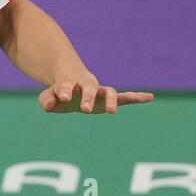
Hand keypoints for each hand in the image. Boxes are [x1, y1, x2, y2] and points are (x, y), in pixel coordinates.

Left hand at [39, 76, 154, 113]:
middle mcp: (87, 86)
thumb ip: (47, 99)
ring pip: (109, 92)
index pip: (67, 86)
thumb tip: (46, 107)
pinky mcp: (110, 99)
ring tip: (112, 112)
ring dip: (112, 100)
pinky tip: (150, 97)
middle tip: (85, 109)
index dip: (65, 91)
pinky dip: (136, 97)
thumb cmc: (60, 93)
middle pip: (89, 89)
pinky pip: (125, 98)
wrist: (73, 86)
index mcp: (70, 84)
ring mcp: (100, 92)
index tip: (63, 97)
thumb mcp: (49, 96)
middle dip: (88, 97)